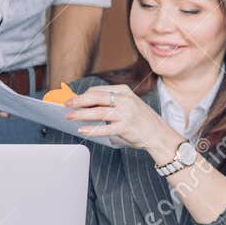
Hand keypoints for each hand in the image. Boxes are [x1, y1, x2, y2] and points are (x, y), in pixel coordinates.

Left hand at [65, 84, 181, 156]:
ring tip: (69, 116)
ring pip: (98, 112)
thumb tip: (84, 103)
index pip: (98, 90)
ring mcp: (126, 114)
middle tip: (66, 104)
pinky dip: (92, 129)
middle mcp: (125, 101)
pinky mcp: (126, 128)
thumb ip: (110, 102)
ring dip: (81, 114)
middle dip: (78, 101)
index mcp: (125, 92)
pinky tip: (82, 130)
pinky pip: (105, 129)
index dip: (83, 95)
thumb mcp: (128, 104)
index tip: (72, 100)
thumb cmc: (141, 119)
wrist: (159, 134)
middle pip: (96, 98)